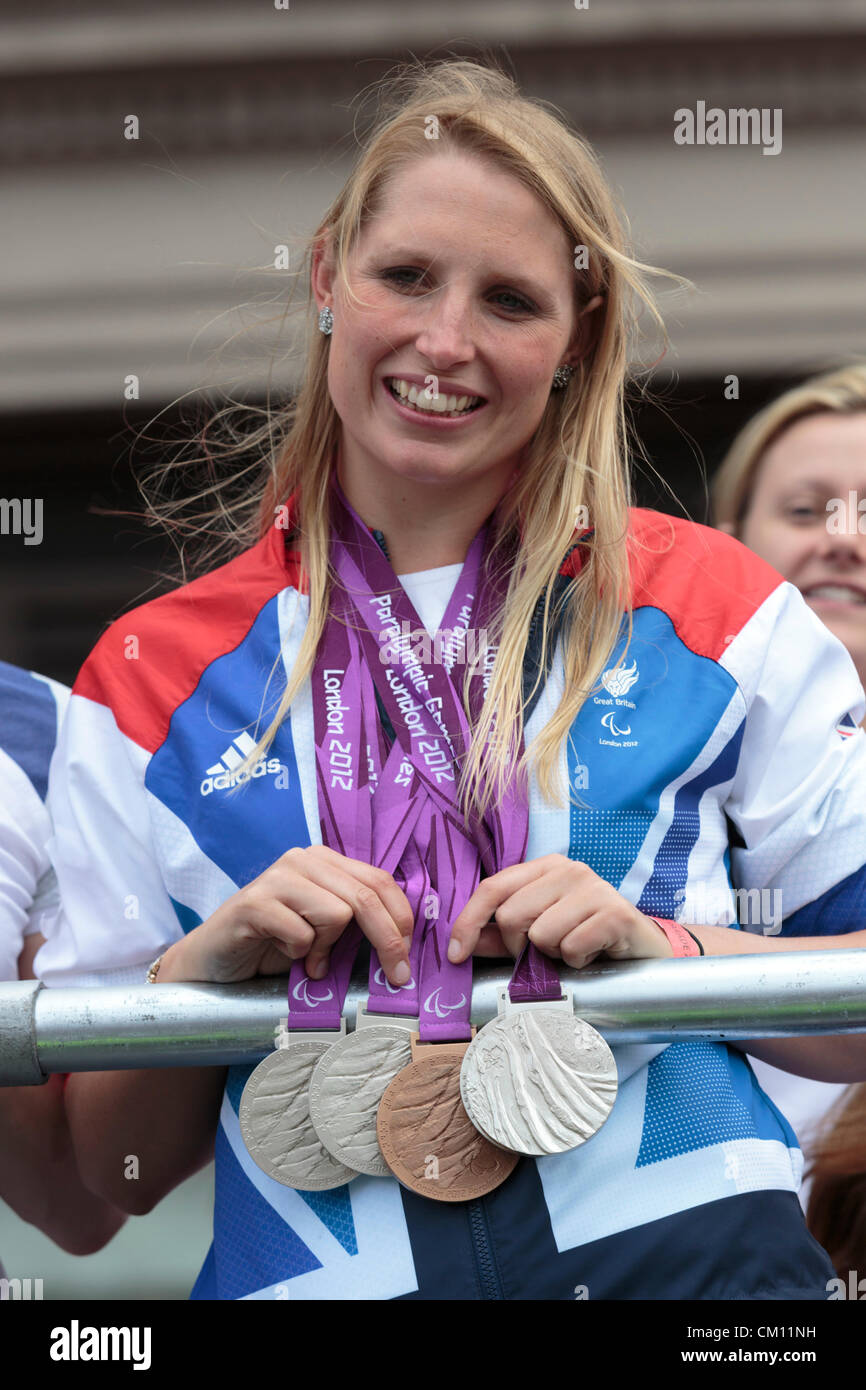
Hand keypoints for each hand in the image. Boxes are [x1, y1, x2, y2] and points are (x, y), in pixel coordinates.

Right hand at [157, 846, 413, 986]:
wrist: (214, 962)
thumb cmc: (274, 947)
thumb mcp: (324, 931)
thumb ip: (356, 923)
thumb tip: (405, 944)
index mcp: (325, 861)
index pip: (380, 881)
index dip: (402, 920)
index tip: (407, 959)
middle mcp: (303, 859)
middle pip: (365, 896)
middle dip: (388, 941)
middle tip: (396, 977)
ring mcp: (276, 877)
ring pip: (337, 913)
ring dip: (328, 949)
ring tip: (310, 960)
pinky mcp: (254, 903)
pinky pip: (302, 933)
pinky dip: (300, 954)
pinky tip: (282, 953)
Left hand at [447, 854, 673, 968]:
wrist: (645, 949)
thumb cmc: (587, 938)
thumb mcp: (540, 934)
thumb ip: (501, 937)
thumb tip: (463, 945)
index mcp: (545, 868)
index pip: (493, 887)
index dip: (469, 921)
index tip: (456, 953)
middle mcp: (568, 869)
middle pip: (511, 916)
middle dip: (519, 948)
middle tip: (545, 954)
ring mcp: (593, 887)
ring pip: (540, 935)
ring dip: (554, 957)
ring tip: (575, 950)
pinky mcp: (614, 912)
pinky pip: (571, 948)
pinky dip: (578, 963)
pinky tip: (593, 955)